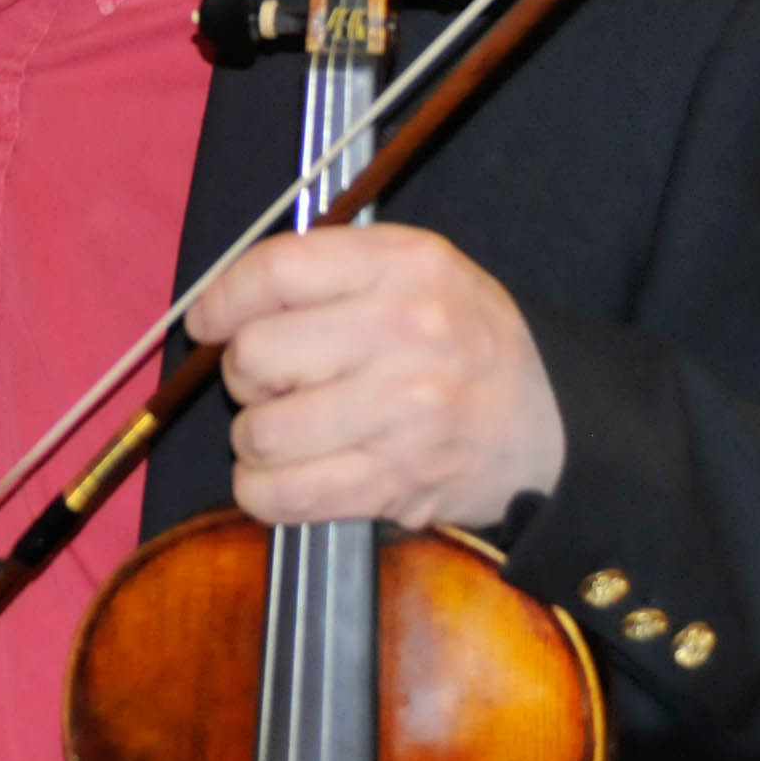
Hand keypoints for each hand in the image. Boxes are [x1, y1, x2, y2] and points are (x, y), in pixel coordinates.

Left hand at [183, 224, 563, 530]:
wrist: (552, 421)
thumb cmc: (466, 338)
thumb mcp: (418, 268)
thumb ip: (330, 268)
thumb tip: (226, 300)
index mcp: (403, 265)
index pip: (276, 271)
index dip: (222, 299)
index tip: (208, 322)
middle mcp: (402, 332)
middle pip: (255, 355)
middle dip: (245, 373)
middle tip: (273, 381)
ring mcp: (400, 412)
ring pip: (260, 430)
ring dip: (254, 437)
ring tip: (285, 429)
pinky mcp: (394, 481)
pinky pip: (285, 495)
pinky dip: (262, 491)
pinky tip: (278, 476)